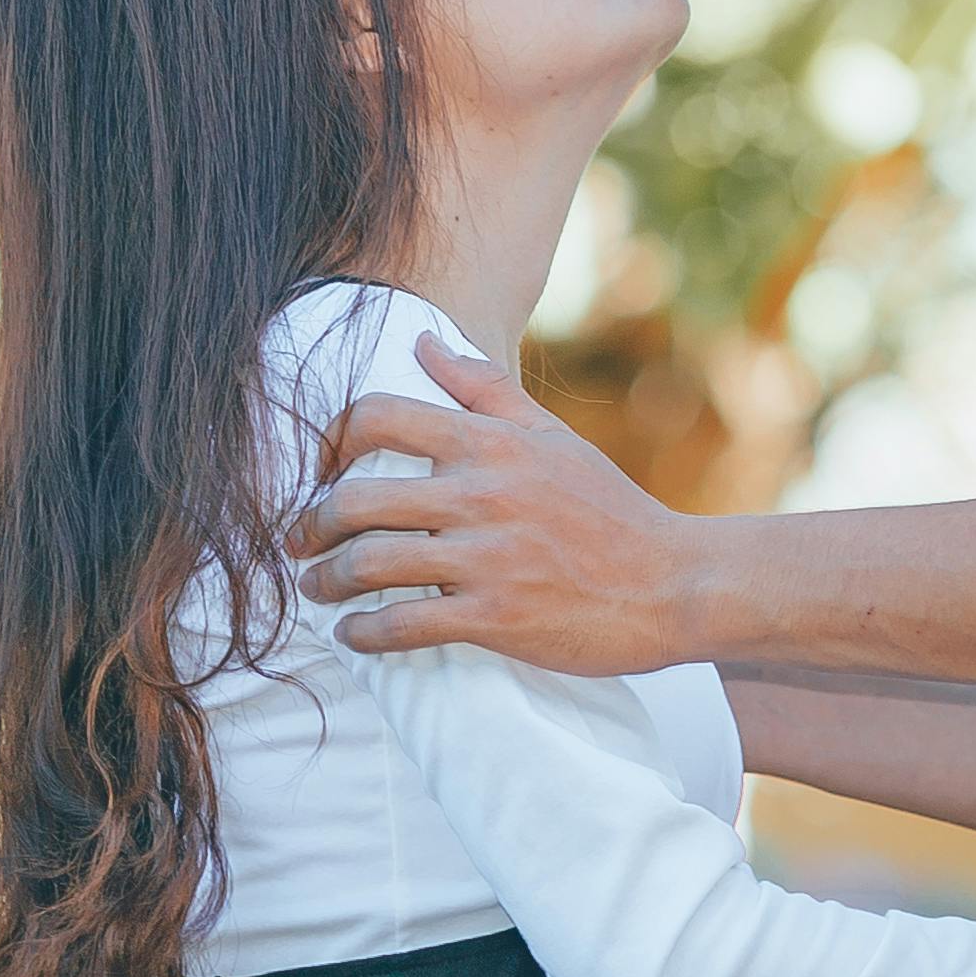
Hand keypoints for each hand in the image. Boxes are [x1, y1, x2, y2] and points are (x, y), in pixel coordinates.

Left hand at [294, 332, 703, 676]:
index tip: (319, 472)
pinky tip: (356, 633)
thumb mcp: (552, 437)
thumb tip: (423, 342)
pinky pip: (404, 625)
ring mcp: (488, 558)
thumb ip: (483, 389)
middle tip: (302, 542)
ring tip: (318, 589)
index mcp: (491, 444)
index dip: (329, 442)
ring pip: (371, 563)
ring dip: (328, 581)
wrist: (674, 584)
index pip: (379, 415)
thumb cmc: (610, 511)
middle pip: (357, 498)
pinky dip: (365, 632)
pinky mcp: (496, 618)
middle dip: (313, 524)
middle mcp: (482, 494)